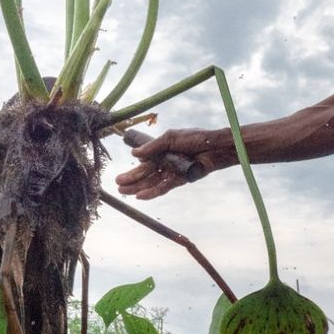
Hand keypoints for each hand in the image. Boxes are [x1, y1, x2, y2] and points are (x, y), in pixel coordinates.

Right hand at [115, 127, 231, 199]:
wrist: (215, 147)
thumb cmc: (195, 138)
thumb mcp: (171, 138)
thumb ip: (152, 146)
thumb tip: (134, 153)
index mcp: (162, 150)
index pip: (144, 161)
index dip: (133, 169)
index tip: (121, 174)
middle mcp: (166, 161)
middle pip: (146, 173)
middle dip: (132, 180)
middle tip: (118, 185)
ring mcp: (172, 171)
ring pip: (152, 182)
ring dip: (138, 187)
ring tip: (125, 192)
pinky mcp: (179, 180)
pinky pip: (163, 187)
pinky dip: (152, 192)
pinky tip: (141, 196)